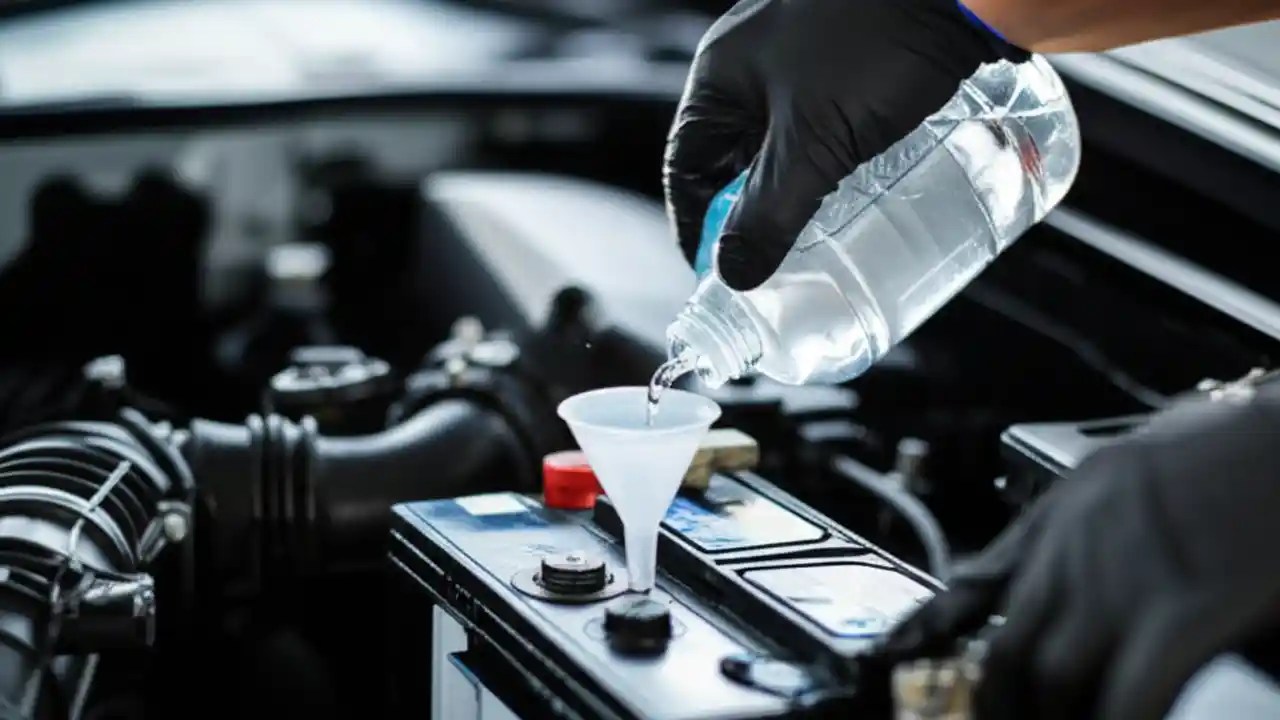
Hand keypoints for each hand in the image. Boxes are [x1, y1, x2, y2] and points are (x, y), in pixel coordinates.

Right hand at [662, 0, 1025, 289]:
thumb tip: (734, 272)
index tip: (718, 270)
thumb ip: (770, 213)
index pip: (685, 163)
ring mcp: (805, 60)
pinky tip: (853, 195)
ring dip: (791, 192)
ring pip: (781, 146)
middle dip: (747, 214)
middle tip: (768, 263)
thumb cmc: (877, 41)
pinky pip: (824, 129)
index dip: (695, 224)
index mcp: (722, 73)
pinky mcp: (853, 63)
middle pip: (732, 157)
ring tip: (812, 239)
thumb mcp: (814, 142)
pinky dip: (828, 167)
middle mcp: (756, 62)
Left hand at [876, 384, 1279, 718]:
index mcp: (1060, 514)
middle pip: (1004, 652)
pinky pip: (1125, 699)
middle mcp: (1074, 549)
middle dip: (1001, 706)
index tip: (892, 659)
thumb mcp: (1124, 473)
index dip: (926, 633)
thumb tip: (1033, 581)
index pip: (971, 585)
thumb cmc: (1231, 452)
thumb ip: (1072, 528)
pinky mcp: (1181, 615)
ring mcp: (1122, 584)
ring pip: (1048, 681)